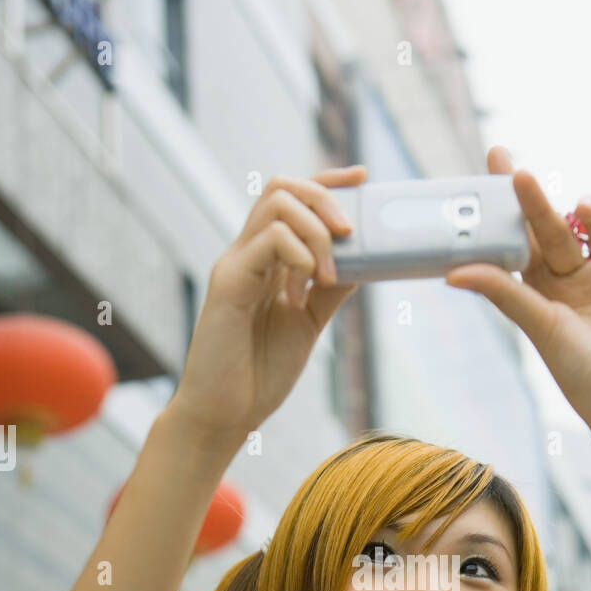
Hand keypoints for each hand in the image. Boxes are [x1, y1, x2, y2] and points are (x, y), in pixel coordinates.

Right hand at [171, 164, 367, 443]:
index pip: (292, 198)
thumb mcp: (308, 323)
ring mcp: (236, 265)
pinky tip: (308, 285)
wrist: (225, 414)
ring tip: (329, 273)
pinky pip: (268, 241)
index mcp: (266, 261)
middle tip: (349, 233)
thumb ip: (330, 290)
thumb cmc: (259, 373)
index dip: (328, 180)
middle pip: (282, 188)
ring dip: (315, 229)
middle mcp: (248, 254)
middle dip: (325, 197)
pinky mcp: (228, 283)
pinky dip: (299, 253)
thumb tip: (365, 260)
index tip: (362, 176)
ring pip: (275, 204)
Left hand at [445, 147, 590, 442]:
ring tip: (585, 209)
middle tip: (516, 170)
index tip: (493, 162)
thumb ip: (504, 293)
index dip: (508, 204)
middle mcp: (579, 276)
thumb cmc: (583, 375)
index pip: (521, 238)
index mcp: (546, 289)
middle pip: (555, 225)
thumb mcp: (540, 328)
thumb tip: (452, 271)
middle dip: (535, 198)